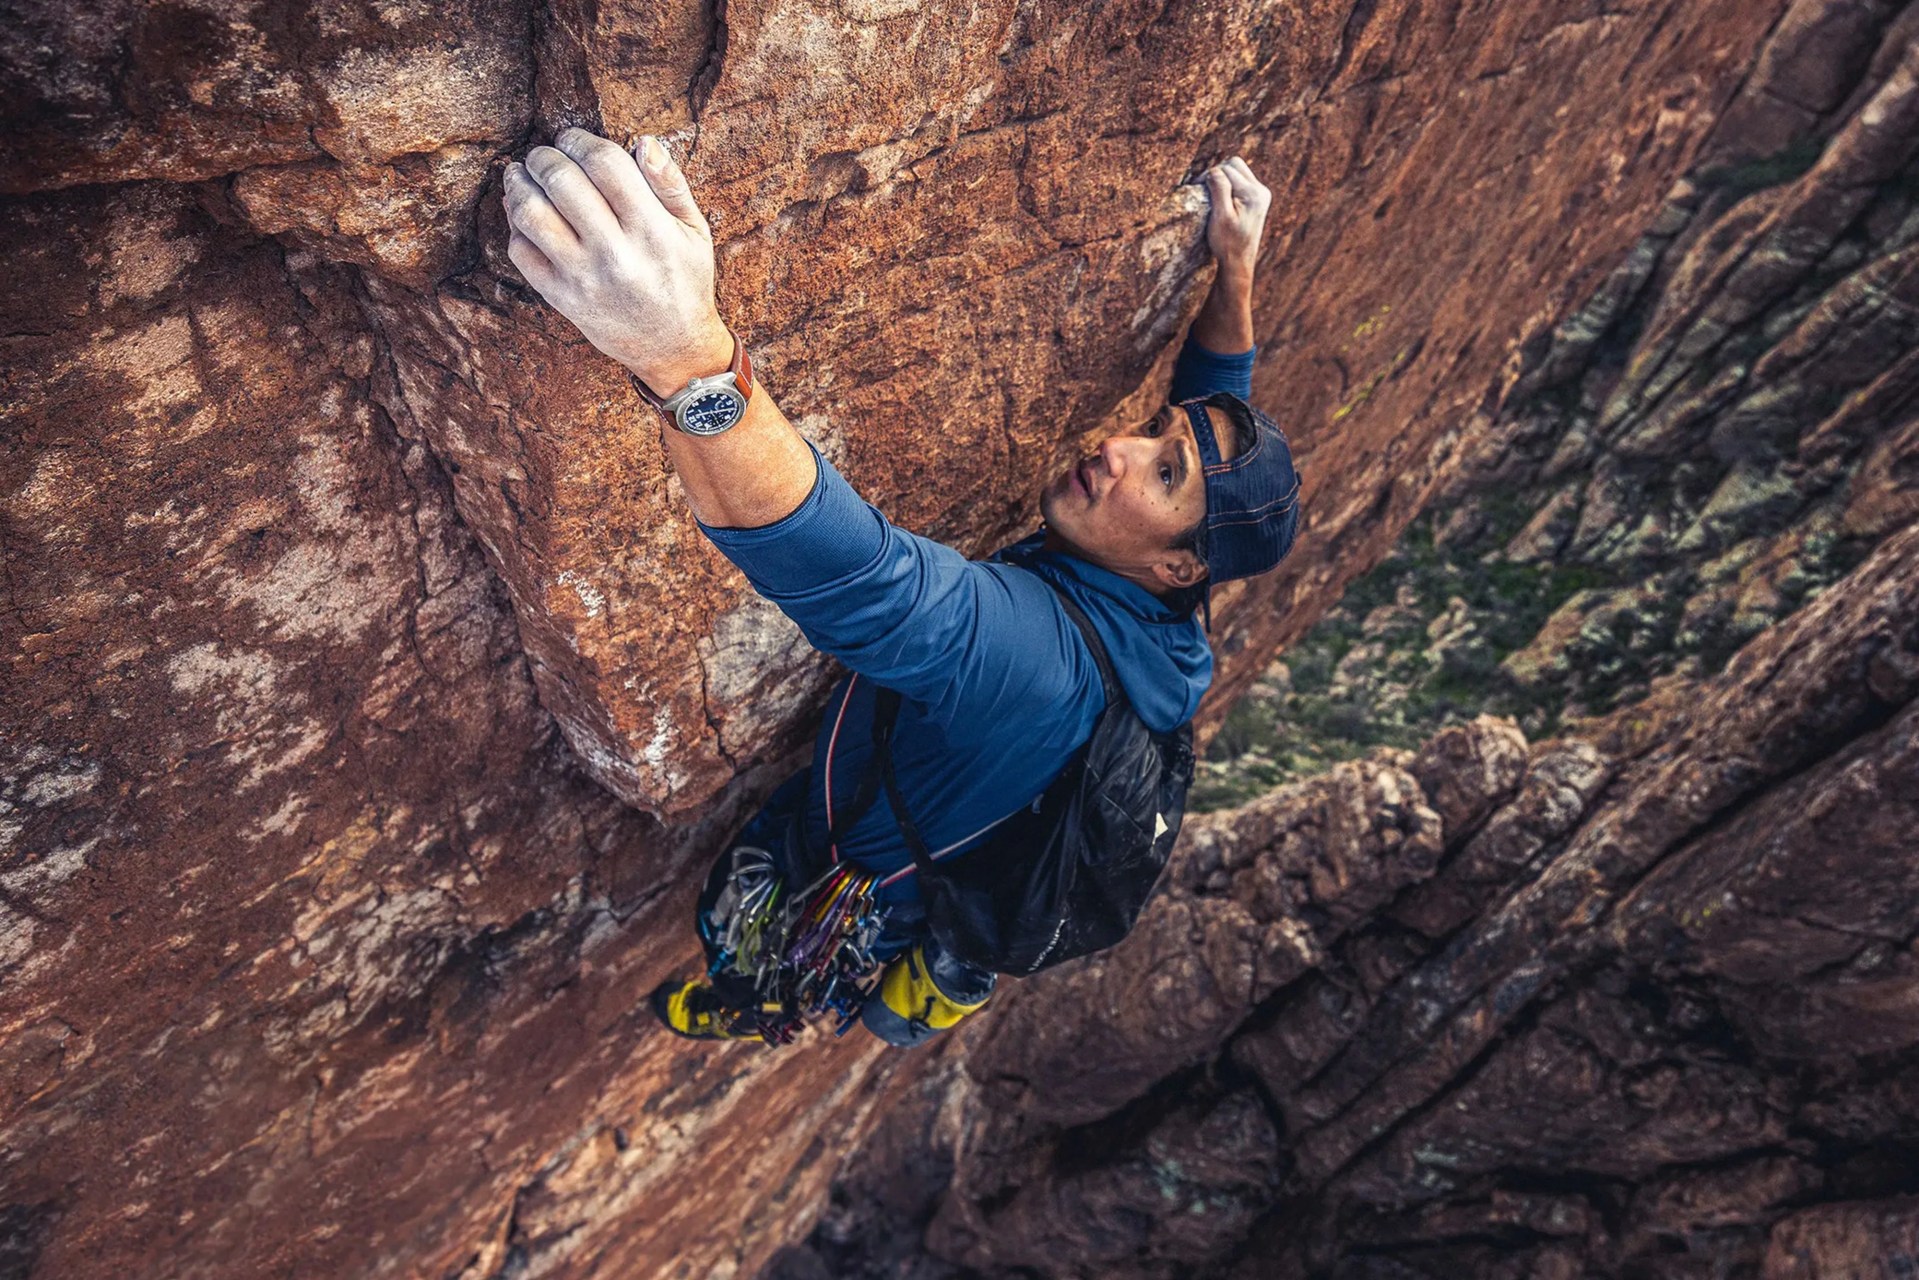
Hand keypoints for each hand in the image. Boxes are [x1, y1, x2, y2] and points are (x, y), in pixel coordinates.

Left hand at [504, 128, 732, 391]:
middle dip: (545, 156)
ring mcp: (583, 278)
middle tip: (544, 155)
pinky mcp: (562, 298)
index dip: (580, 140)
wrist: (674, 348)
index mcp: (651, 229)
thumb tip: (644, 142)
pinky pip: (522, 251)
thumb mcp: (694, 231)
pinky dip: (516, 225)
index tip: (572, 139)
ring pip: (531, 214)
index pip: (604, 163)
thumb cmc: (685, 280)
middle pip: (561, 181)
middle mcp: (615, 253)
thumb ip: (670, 184)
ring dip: (518, 184)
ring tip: (522, 175)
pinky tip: (524, 213)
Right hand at [1202, 156, 1270, 277]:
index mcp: (1253, 193)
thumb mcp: (1220, 215)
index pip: (1226, 169)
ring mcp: (1261, 194)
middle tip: (1203, 189)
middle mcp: (1261, 191)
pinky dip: (1229, 185)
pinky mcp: (1258, 199)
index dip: (1209, 176)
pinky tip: (1222, 198)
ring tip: (1212, 194)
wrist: (1238, 263)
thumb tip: (1214, 170)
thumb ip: (1219, 189)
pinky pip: (1241, 181)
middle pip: (1235, 164)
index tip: (1196, 189)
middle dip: (1217, 173)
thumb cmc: (1227, 243)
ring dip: (1223, 178)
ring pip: (1238, 171)